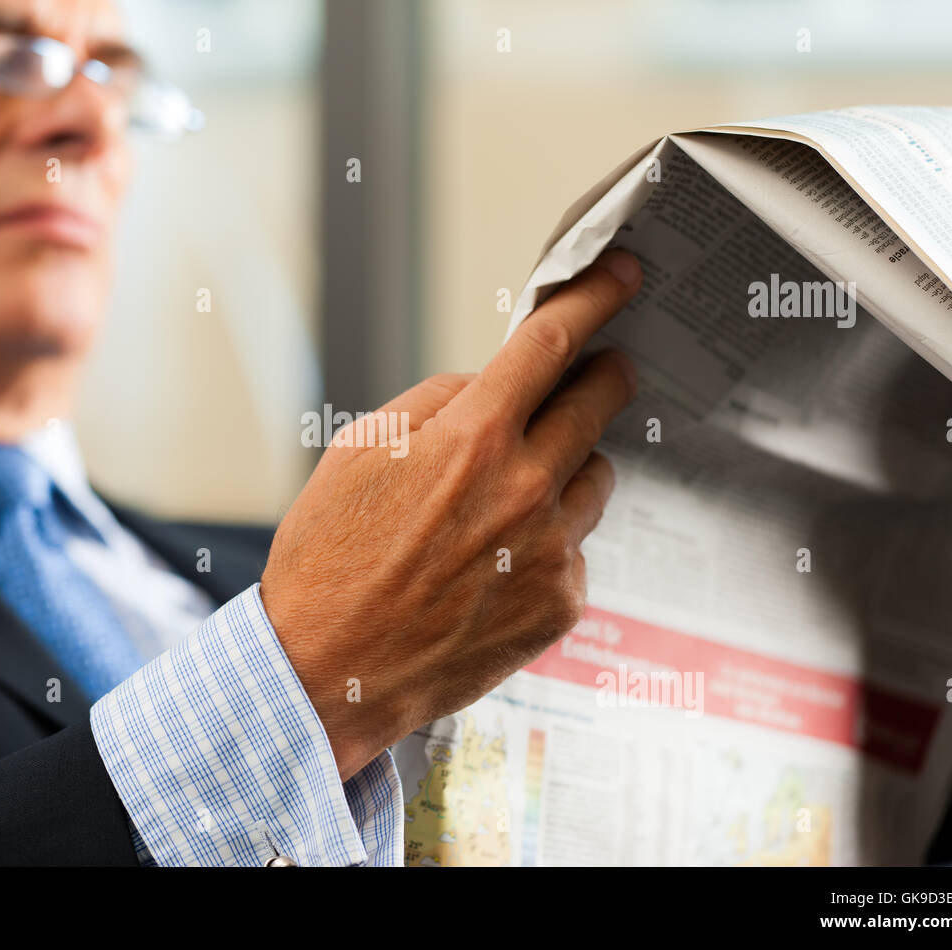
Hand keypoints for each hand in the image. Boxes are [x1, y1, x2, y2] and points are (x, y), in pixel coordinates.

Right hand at [260, 249, 642, 779]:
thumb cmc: (331, 557)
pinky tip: (497, 566)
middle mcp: (525, 489)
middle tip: (604, 370)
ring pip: (595, 476)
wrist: (328, 670)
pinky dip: (551, 541)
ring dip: (570, 469)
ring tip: (509, 501)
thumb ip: (437, 401)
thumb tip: (491, 383)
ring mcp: (551, 551)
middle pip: (598, 402)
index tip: (623, 277)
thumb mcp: (359, 450)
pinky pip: (578, 546)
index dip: (595, 298)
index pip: (553, 344)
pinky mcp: (561, 604)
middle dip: (606, 374)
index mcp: (472, 438)